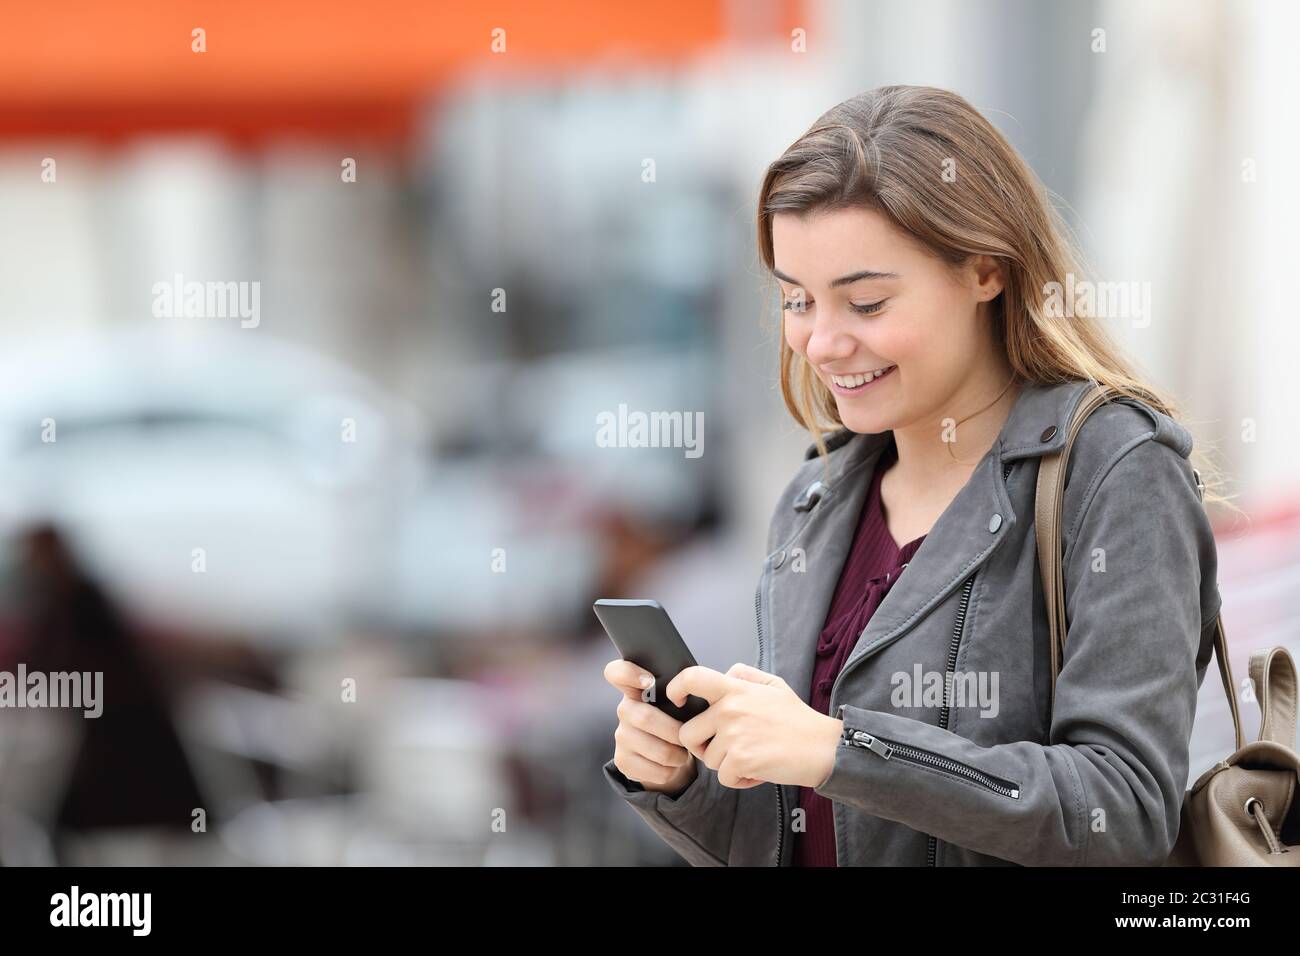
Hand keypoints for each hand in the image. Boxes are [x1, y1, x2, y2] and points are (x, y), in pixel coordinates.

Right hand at [604, 658, 697, 795]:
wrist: (677, 758)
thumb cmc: (689, 722)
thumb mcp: (691, 701)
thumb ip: (698, 685)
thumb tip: (729, 675)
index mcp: (639, 689)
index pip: (617, 672)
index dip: (628, 673)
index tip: (649, 681)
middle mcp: (625, 709)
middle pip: (640, 714)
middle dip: (671, 729)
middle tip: (686, 735)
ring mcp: (622, 735)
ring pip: (650, 745)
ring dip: (675, 753)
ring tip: (685, 753)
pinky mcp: (623, 761)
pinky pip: (649, 768)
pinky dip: (670, 770)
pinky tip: (675, 766)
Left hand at [666, 663, 842, 789]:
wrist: (824, 747)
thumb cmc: (798, 719)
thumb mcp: (773, 684)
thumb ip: (744, 675)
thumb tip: (723, 675)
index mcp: (736, 689)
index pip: (692, 678)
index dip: (676, 689)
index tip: (677, 701)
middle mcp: (730, 709)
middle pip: (688, 733)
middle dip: (702, 746)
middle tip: (724, 749)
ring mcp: (734, 734)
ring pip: (707, 759)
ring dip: (726, 764)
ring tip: (751, 758)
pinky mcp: (741, 759)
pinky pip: (724, 777)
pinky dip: (739, 780)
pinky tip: (757, 771)